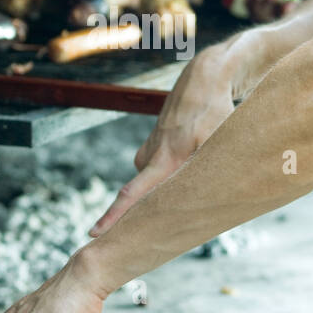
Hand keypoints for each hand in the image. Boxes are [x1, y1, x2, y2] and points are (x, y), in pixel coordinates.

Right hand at [88, 42, 235, 236]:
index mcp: (167, 159)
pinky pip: (155, 169)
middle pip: (135, 194)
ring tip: (183, 193)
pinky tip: (182, 167)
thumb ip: (206, 172)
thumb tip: (206, 198)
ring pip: (152, 182)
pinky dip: (164, 177)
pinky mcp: (154, 144)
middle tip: (116, 233)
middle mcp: (152, 156)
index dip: (114, 216)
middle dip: (125, 216)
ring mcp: (151, 149)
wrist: (202, 79)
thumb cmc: (216, 111)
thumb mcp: (218, 142)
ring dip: (160, 192)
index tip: (94, 233)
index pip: (133, 194)